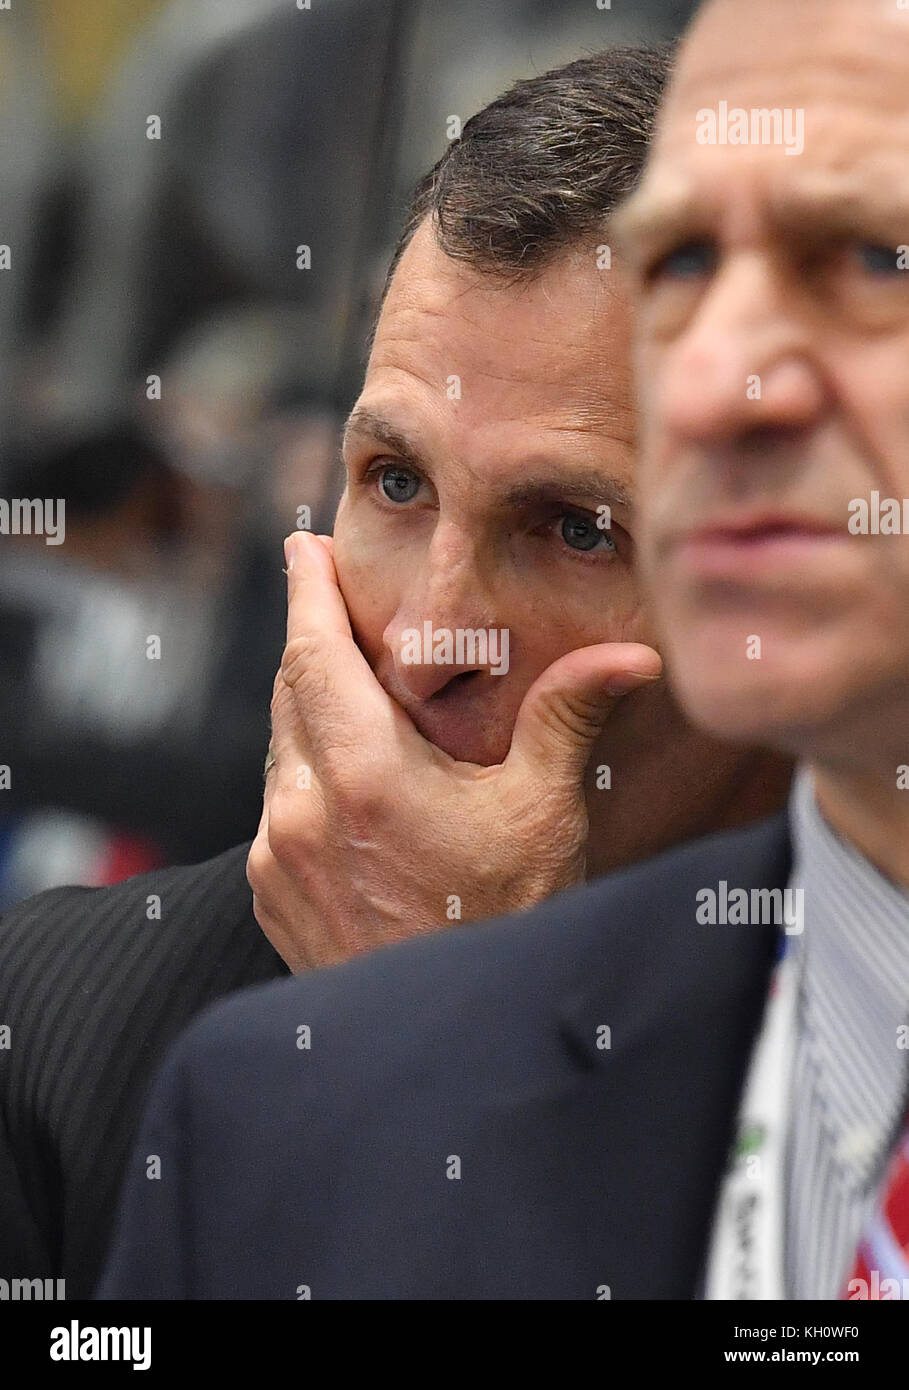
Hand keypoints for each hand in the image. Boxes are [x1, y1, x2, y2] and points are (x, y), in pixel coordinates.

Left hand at [247, 531, 661, 970]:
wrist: (445, 1047)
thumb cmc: (499, 929)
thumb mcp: (544, 816)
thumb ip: (568, 720)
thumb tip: (631, 658)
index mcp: (363, 775)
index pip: (315, 650)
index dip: (308, 590)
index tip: (303, 548)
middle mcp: (300, 809)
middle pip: (291, 691)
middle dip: (309, 640)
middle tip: (326, 598)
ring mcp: (276, 856)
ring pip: (279, 749)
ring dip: (308, 708)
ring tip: (347, 689)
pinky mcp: (272, 894)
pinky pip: (274, 805)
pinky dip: (302, 772)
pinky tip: (345, 782)